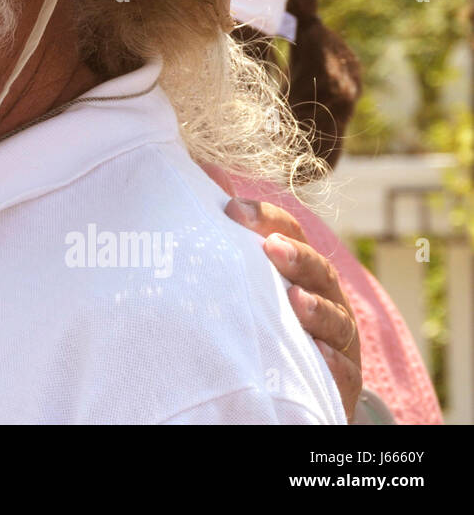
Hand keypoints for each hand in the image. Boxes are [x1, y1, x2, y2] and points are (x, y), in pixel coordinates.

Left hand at [226, 198, 361, 421]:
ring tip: (296, 300)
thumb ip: (233, 224)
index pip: (288, 232)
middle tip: (272, 247)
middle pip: (317, 270)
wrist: (299, 381)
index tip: (231, 209)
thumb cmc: (268, 312)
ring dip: (316, 308)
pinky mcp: (342, 379)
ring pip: (334, 320)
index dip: (264, 219)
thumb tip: (206, 169)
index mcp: (301, 265)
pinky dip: (331, 362)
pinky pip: (342, 371)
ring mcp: (338, 338)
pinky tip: (316, 355)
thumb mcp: (252, 270)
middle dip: (297, 257)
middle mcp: (325, 296)